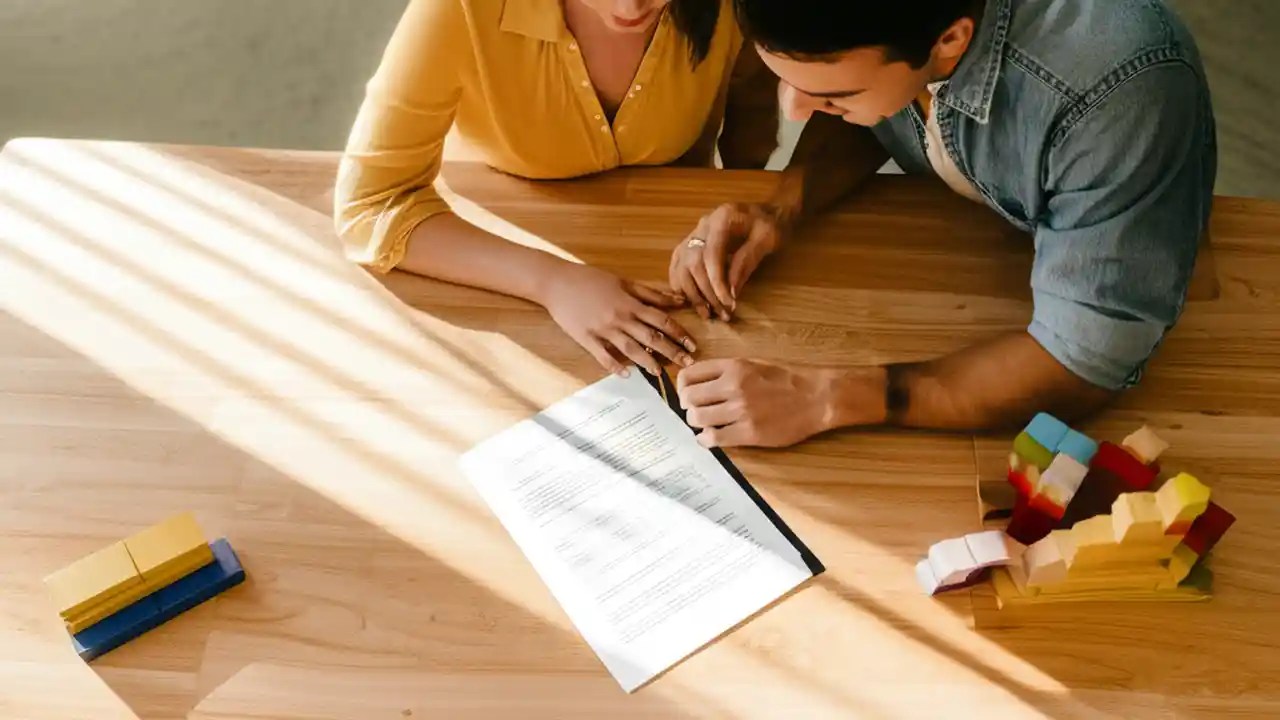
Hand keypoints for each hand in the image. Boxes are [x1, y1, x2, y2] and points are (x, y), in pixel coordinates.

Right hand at [541, 264, 696, 376]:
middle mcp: (619, 317)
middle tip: (687, 363)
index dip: (679, 333)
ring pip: (630, 349)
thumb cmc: (590, 278)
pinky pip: (603, 356)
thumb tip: (677, 299)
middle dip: (672, 351)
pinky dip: (615, 366)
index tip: (692, 344)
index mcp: (629, 303)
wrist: (556, 281)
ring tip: (660, 372)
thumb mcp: (622, 281)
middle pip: (651, 337)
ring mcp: (603, 329)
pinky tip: (627, 374)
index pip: (662, 320)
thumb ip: (650, 293)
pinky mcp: (586, 338)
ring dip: (648, 361)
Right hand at [670, 203, 787, 321]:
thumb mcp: (768, 239)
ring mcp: (694, 232)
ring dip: (690, 292)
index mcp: (722, 218)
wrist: (769, 211)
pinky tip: (688, 299)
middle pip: (692, 262)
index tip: (728, 303)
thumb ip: (747, 261)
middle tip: (721, 313)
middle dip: (705, 291)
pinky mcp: (691, 242)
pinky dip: (679, 282)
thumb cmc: (773, 224)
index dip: (716, 282)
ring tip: (706, 312)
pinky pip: (677, 263)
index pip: (711, 254)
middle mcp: (703, 224)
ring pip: (681, 265)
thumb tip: (731, 290)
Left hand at [676, 359, 886, 447]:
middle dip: (687, 406)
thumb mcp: (753, 364)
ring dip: (696, 423)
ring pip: (697, 418)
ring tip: (706, 424)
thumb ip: (725, 371)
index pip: (689, 375)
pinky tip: (710, 438)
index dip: (682, 387)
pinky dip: (706, 439)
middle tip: (695, 411)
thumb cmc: (786, 380)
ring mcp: (740, 411)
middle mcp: (733, 386)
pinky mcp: (749, 433)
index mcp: (733, 367)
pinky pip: (713, 438)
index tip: (687, 394)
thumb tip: (698, 382)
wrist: (816, 397)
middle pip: (688, 398)